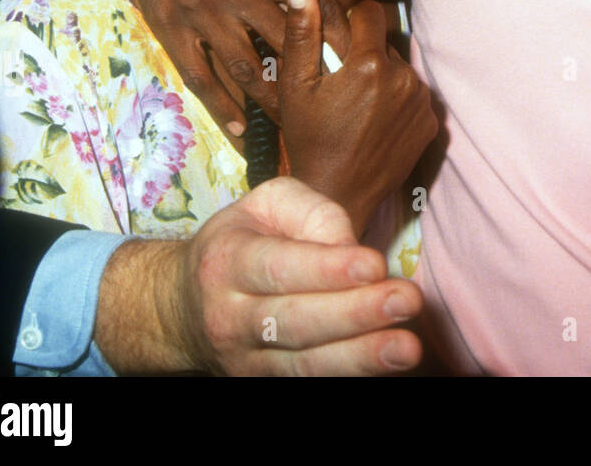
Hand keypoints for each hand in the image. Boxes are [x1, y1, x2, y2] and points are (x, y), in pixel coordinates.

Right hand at [99, 177, 422, 374]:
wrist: (184, 306)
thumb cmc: (243, 240)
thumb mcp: (267, 203)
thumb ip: (313, 211)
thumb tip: (351, 246)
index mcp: (227, 261)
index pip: (279, 268)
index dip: (328, 270)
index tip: (375, 264)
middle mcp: (230, 317)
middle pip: (295, 321)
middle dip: (355, 313)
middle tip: (406, 301)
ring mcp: (244, 360)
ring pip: (303, 365)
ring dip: (359, 358)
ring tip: (405, 348)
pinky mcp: (262, 384)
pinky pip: (305, 385)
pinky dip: (346, 378)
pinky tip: (383, 368)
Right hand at [103, 0, 351, 132]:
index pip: (314, 3)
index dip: (338, 33)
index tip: (358, 57)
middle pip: (286, 42)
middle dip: (314, 75)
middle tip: (337, 101)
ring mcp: (201, 11)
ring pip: (247, 68)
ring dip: (273, 99)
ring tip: (294, 124)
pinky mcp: (170, 29)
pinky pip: (201, 76)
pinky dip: (222, 106)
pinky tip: (241, 128)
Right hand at [278, 0, 437, 237]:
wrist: (336, 196)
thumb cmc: (307, 140)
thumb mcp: (294, 86)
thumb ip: (301, 29)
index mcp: (371, 64)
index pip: (371, 12)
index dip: (350, 23)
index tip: (335, 47)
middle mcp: (404, 78)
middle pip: (385, 42)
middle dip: (364, 54)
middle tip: (340, 85)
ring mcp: (422, 102)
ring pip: (400, 68)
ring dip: (382, 77)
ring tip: (356, 106)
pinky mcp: (431, 123)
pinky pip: (414, 94)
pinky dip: (397, 100)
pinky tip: (374, 121)